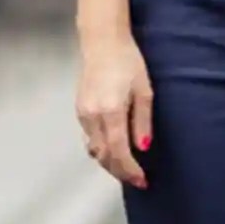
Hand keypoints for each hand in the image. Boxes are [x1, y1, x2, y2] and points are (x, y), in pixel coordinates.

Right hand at [76, 29, 151, 189]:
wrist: (103, 43)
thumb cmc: (128, 62)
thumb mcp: (144, 91)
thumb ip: (143, 121)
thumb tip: (142, 147)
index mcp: (110, 111)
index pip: (119, 151)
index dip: (130, 170)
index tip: (142, 180)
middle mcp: (92, 115)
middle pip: (104, 156)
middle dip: (120, 171)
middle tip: (137, 180)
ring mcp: (83, 113)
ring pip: (94, 149)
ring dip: (110, 163)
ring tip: (127, 170)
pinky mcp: (79, 110)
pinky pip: (89, 138)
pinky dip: (102, 149)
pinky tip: (114, 151)